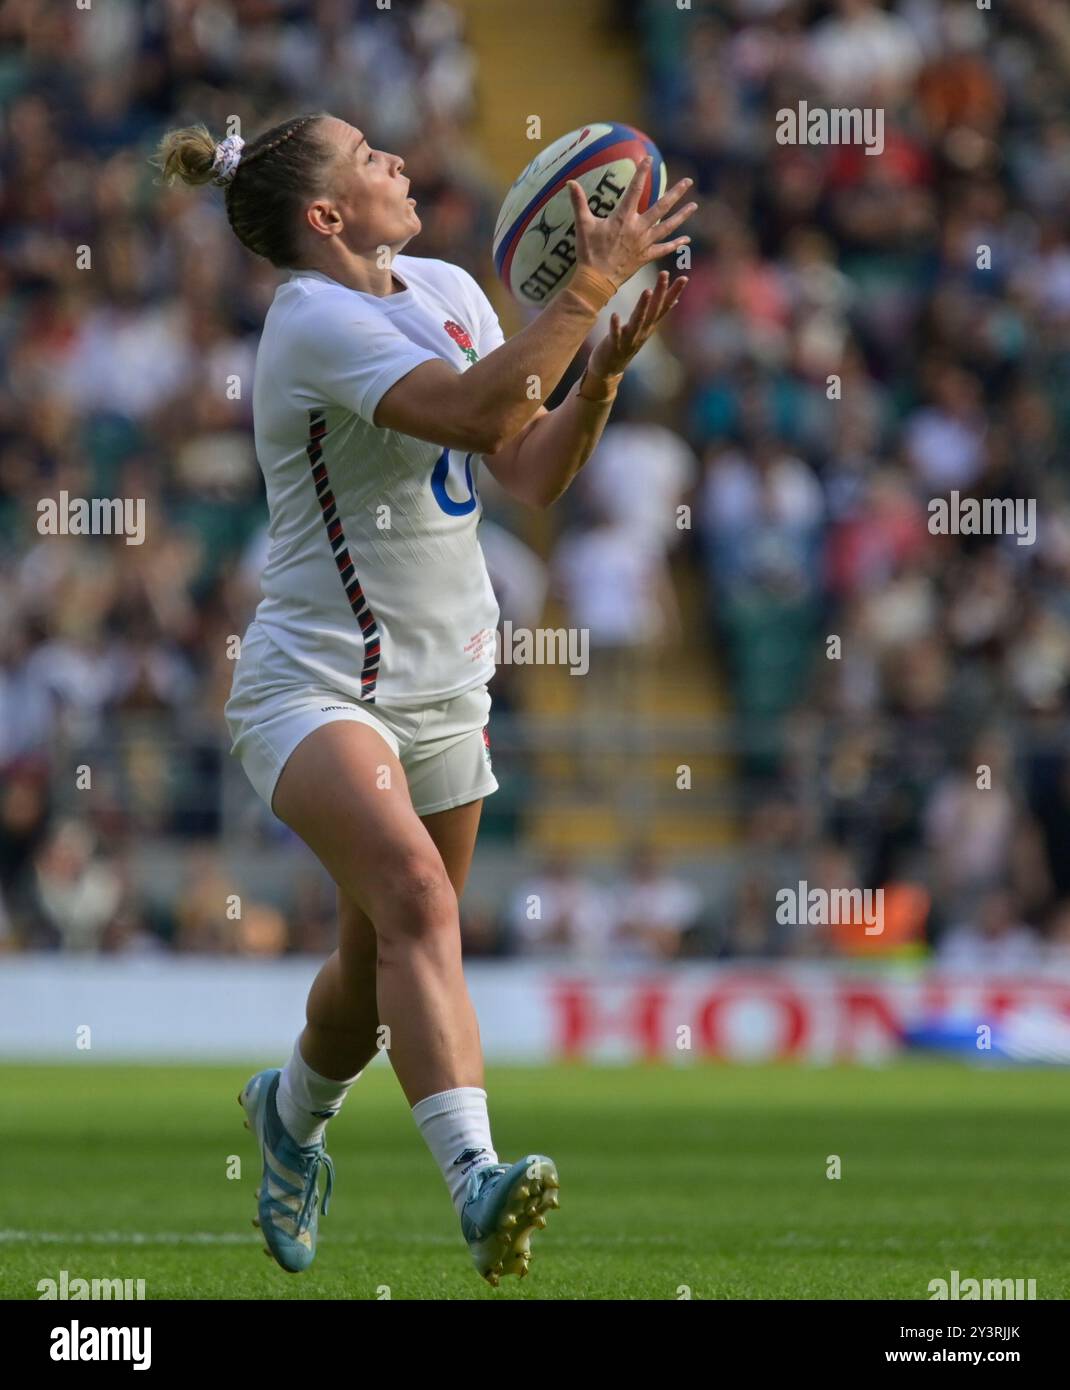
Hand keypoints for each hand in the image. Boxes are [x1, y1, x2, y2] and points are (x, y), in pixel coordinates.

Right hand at [567, 155, 695, 290]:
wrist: (596, 280)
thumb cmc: (589, 252)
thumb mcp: (583, 225)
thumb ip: (578, 202)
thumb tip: (569, 182)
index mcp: (623, 218)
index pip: (635, 189)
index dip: (641, 172)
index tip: (648, 158)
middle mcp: (638, 228)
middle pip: (661, 206)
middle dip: (676, 193)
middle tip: (689, 181)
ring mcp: (644, 243)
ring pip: (668, 226)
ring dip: (682, 216)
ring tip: (694, 205)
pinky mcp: (646, 257)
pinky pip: (664, 249)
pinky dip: (676, 244)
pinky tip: (687, 239)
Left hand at [586, 269, 687, 377]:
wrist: (610, 368)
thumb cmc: (627, 343)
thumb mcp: (645, 328)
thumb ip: (657, 314)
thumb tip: (674, 300)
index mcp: (649, 326)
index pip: (664, 306)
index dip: (674, 293)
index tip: (684, 278)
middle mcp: (642, 331)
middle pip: (653, 310)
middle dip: (660, 292)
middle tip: (664, 273)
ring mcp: (629, 339)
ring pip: (638, 321)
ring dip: (643, 306)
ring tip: (647, 290)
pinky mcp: (614, 345)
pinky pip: (616, 334)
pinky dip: (616, 326)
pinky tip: (614, 314)